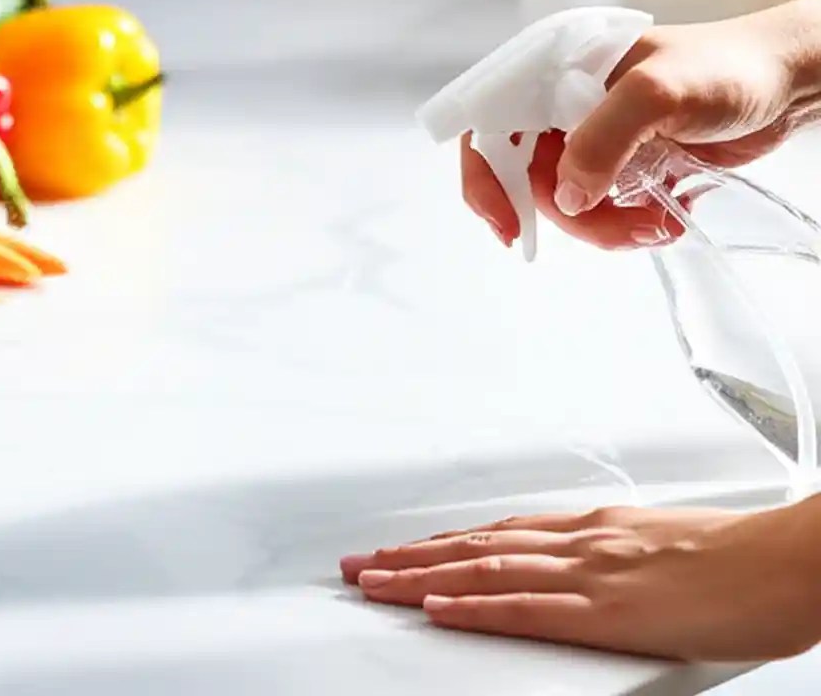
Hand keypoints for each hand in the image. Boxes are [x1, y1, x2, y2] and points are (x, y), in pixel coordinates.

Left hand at [339, 501, 820, 661]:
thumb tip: (592, 564)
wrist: (790, 562)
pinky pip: (523, 608)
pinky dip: (472, 606)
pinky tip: (435, 607)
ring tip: (372, 583)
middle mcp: (579, 542)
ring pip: (482, 569)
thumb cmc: (741, 558)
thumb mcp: (663, 547)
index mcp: (593, 528)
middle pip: (474, 546)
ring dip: (419, 576)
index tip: (404, 549)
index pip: (498, 533)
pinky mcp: (606, 610)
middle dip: (410, 555)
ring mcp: (588, 573)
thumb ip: (617, 555)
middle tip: (360, 564)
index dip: (443, 542)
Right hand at [463, 0, 820, 249]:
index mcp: (556, 74)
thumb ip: (602, 139)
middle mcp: (566, 108)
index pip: (490, 126)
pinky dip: (625, 227)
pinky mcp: (621, 168)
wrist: (788, 84)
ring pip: (565, 204)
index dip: (485, 178)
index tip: (509, 224)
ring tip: (653, 226)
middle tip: (614, 228)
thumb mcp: (658, 93)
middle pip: (526, 179)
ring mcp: (592, 140)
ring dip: (604, 227)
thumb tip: (565, 195)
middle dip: (567, 215)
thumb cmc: (729, 67)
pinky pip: (599, 212)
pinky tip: (664, 218)